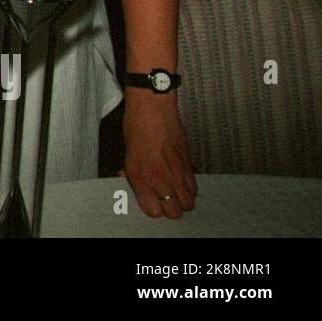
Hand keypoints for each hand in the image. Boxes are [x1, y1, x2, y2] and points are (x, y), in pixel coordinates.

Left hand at [122, 89, 197, 218]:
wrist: (153, 107)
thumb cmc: (136, 127)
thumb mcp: (127, 153)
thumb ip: (132, 174)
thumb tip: (134, 185)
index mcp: (141, 176)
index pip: (154, 212)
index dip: (153, 209)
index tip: (150, 202)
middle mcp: (161, 177)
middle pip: (176, 212)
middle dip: (171, 208)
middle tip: (164, 198)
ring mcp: (178, 172)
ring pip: (189, 202)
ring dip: (182, 199)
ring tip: (174, 190)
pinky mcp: (190, 163)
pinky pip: (195, 186)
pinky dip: (189, 187)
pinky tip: (181, 179)